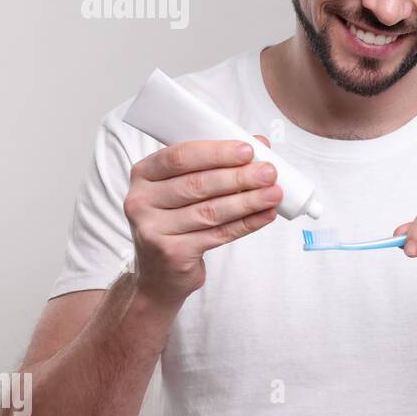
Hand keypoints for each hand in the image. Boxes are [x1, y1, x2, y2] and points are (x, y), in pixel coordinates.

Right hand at [124, 136, 281, 304]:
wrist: (160, 272)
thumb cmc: (178, 219)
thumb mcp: (187, 186)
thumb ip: (219, 162)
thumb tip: (260, 143)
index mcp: (144, 173)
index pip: (180, 157)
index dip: (216, 153)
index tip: (248, 150)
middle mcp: (141, 200)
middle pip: (197, 184)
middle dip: (239, 177)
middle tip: (269, 173)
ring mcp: (153, 228)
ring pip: (210, 211)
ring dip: (248, 201)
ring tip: (274, 193)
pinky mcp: (172, 253)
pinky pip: (218, 235)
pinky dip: (246, 224)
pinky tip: (266, 214)